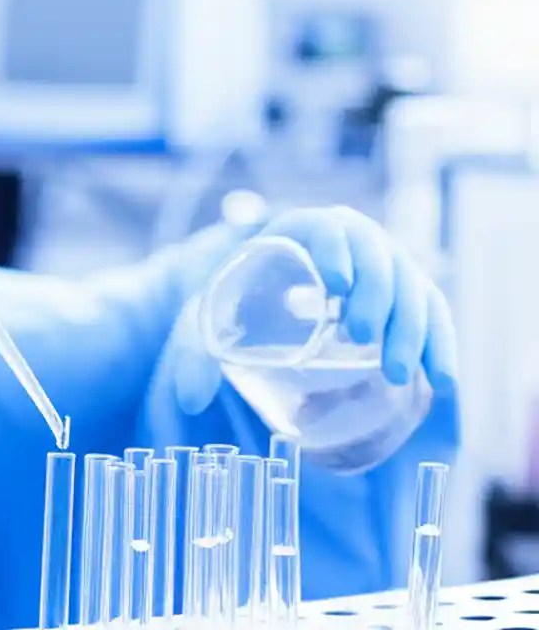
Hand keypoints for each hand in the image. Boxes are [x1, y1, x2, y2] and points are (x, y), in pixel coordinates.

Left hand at [166, 206, 457, 414]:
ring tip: (396, 373)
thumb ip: (193, 354)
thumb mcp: (206, 322)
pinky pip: (432, 316)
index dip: (336, 251)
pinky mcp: (406, 299)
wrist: (262, 308)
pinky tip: (441, 381)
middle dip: (378, 296)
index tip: (336, 287)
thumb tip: (188, 400)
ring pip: (412, 289)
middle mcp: (353, 243)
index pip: (327, 230)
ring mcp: (385, 269)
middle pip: (378, 258)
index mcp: (303, 230)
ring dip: (412, 328)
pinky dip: (439, 346)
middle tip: (362, 337)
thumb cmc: (234, 305)